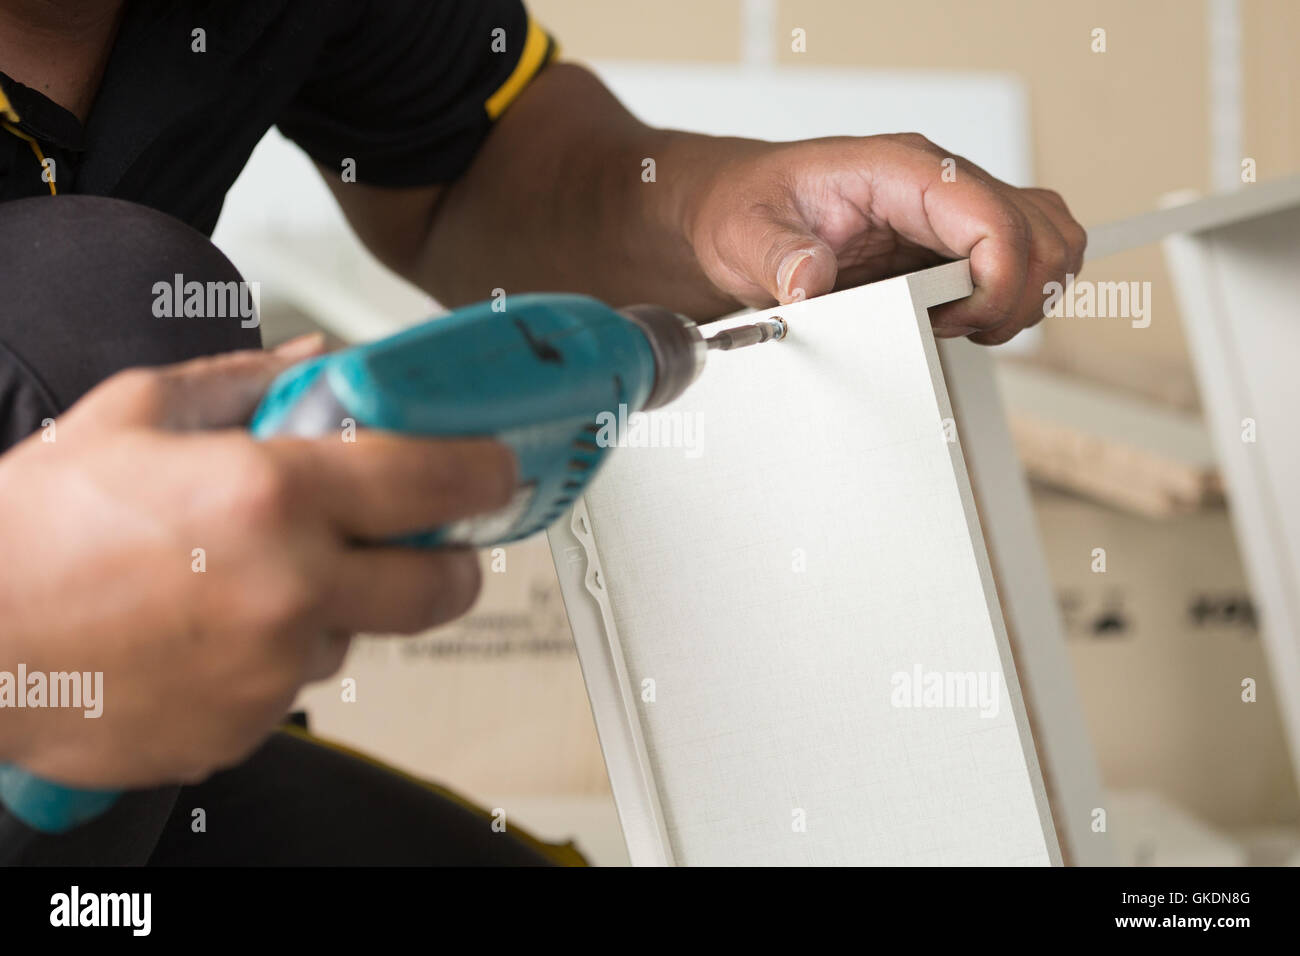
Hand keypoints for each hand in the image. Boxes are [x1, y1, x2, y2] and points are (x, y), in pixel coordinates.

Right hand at [0, 339, 515, 788]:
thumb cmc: (30, 530)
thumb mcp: (132, 415)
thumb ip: (244, 382)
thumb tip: (313, 360)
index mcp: (273, 496)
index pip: (437, 480)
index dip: (486, 472)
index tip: (498, 470)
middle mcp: (290, 589)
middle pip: (441, 586)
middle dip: (449, 560)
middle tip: (425, 539)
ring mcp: (271, 670)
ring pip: (362, 638)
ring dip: (342, 608)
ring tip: (261, 578)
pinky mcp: (244, 728)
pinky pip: (297, 686)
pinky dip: (278, 655)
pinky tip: (215, 626)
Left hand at [681, 133, 1085, 343]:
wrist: (733, 206)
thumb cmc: (744, 207)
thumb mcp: (743, 233)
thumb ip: (776, 256)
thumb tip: (809, 282)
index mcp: (901, 170)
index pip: (996, 218)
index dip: (998, 282)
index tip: (952, 321)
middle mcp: (940, 183)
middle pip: (1044, 232)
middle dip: (1018, 298)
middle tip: (958, 329)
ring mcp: (950, 212)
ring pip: (1048, 242)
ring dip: (1023, 298)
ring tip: (959, 324)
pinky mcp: (948, 240)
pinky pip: (1021, 259)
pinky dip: (1011, 298)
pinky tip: (958, 318)